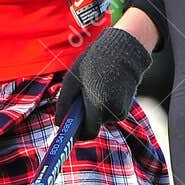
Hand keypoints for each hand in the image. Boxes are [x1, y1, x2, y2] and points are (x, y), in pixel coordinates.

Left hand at [55, 25, 151, 140]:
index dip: (78, 133)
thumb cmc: (94, 62)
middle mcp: (112, 111)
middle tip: (81, 97)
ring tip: (95, 88)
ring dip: (94, 109)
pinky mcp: (126, 108)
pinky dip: (103, 106)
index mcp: (98, 103)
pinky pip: (109, 115)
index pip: (88, 133)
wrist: (124, 51)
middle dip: (84, 116)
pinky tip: (104, 89)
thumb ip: (63, 103)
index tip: (70, 128)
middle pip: (93, 125)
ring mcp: (121, 111)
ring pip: (101, 120)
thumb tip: (58, 123)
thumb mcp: (72, 79)